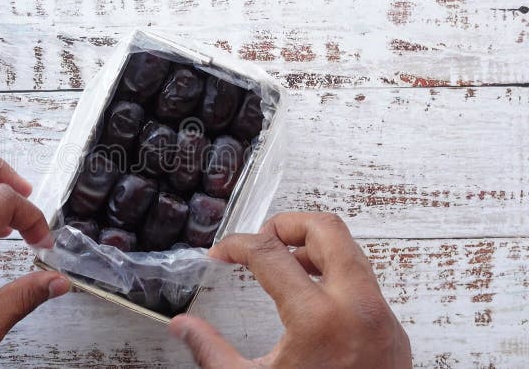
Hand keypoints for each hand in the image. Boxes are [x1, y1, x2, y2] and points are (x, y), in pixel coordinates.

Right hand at [169, 212, 410, 368]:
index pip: (270, 253)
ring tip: (283, 263)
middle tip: (261, 239)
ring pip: (351, 250)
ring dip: (313, 246)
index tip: (223, 253)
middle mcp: (357, 308)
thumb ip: (212, 351)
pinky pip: (364, 280)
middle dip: (287, 224)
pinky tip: (309, 293)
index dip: (237, 245)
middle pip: (326, 228)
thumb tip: (183, 327)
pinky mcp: (392, 330)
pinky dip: (334, 272)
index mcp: (318, 320)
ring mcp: (381, 317)